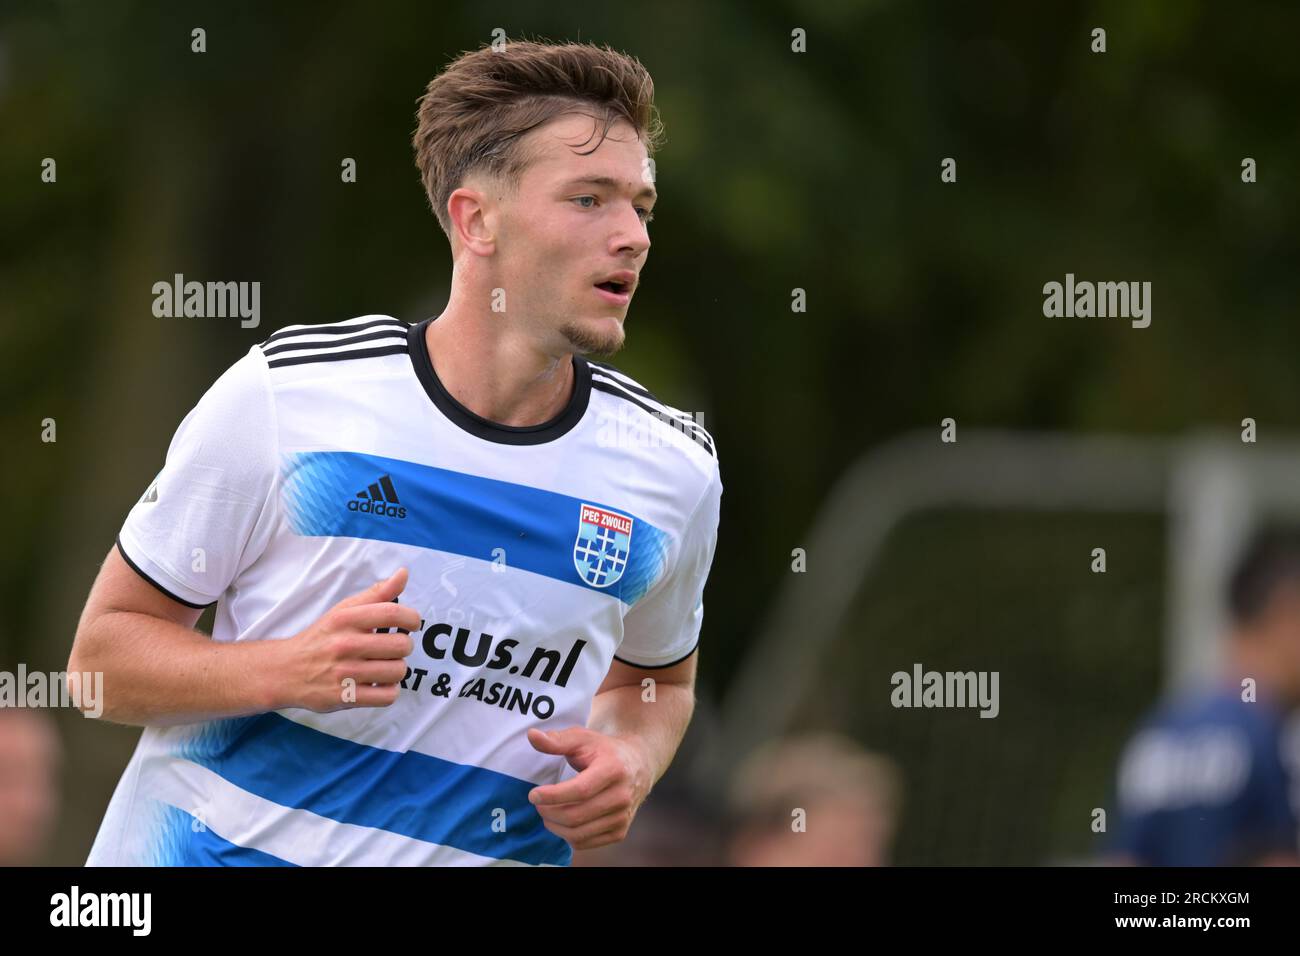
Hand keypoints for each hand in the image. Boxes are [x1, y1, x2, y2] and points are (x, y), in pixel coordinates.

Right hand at [276, 568, 419, 711]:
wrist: (285, 671)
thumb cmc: (321, 638)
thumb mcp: (343, 611)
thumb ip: (377, 594)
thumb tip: (403, 573)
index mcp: (345, 619)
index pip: (393, 613)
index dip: (412, 618)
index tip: (411, 624)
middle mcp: (344, 645)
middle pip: (401, 645)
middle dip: (404, 646)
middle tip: (392, 648)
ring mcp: (344, 673)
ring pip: (398, 671)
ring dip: (397, 670)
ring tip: (384, 666)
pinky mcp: (345, 698)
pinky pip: (387, 696)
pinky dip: (389, 691)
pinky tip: (379, 684)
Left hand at [525, 726, 653, 850]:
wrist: (637, 765)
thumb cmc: (604, 750)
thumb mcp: (582, 738)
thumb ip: (557, 740)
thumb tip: (531, 735)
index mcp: (613, 770)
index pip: (580, 791)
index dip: (553, 796)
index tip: (533, 795)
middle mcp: (622, 796)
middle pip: (576, 815)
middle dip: (549, 812)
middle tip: (537, 804)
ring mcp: (622, 816)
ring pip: (579, 833)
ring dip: (555, 826)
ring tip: (546, 812)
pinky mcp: (620, 831)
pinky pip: (585, 842)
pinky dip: (567, 835)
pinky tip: (561, 821)